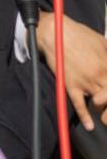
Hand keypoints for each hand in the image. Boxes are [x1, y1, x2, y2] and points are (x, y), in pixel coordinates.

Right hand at [37, 11, 106, 129]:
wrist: (56, 33)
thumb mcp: (102, 41)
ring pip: (101, 105)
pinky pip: (79, 105)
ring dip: (104, 113)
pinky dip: (85, 118)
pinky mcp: (71, 85)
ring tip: (105, 119)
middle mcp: (100, 75)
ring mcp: (85, 81)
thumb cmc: (78, 35)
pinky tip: (90, 126)